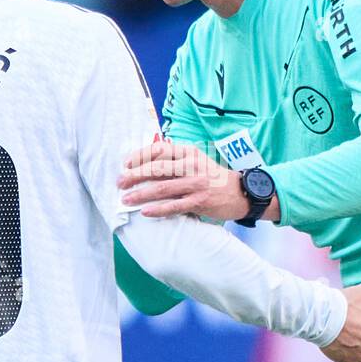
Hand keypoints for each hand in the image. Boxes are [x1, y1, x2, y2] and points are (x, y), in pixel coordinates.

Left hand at [119, 141, 259, 220]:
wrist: (241, 192)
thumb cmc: (213, 177)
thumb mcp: (197, 161)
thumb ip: (175, 161)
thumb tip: (145, 165)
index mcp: (189, 152)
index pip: (159, 149)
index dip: (140, 156)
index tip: (125, 164)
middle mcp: (192, 165)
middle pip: (157, 168)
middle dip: (135, 175)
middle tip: (120, 183)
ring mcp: (196, 184)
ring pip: (162, 187)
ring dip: (141, 194)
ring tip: (126, 199)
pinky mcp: (200, 202)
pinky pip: (174, 205)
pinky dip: (158, 209)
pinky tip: (145, 212)